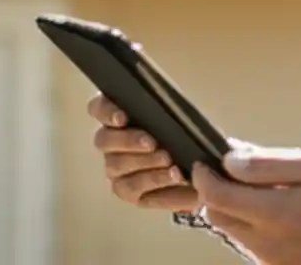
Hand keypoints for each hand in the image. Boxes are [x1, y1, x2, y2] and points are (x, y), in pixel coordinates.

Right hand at [87, 93, 197, 211]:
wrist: (201, 168)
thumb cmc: (186, 133)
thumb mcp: (181, 117)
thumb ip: (168, 111)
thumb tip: (166, 109)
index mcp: (118, 116)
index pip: (99, 108)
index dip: (106, 112)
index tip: (121, 118)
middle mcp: (110, 143)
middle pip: (104, 140)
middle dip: (128, 141)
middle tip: (151, 143)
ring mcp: (116, 169)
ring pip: (116, 166)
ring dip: (144, 163)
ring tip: (169, 162)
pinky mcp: (128, 191)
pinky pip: (133, 189)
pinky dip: (155, 181)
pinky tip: (175, 177)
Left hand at [192, 149, 300, 264]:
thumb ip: (269, 164)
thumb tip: (230, 161)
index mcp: (273, 212)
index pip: (214, 196)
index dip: (203, 176)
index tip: (204, 162)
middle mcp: (264, 241)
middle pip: (215, 215)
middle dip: (216, 193)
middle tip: (234, 175)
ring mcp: (269, 259)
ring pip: (231, 231)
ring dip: (236, 209)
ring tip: (266, 193)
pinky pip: (250, 244)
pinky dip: (253, 226)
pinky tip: (280, 214)